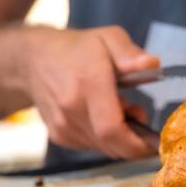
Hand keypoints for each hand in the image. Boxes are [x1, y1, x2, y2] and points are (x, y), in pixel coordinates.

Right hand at [13, 25, 159, 158]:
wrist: (33, 61)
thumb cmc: (76, 49)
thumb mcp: (108, 38)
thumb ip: (130, 53)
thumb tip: (151, 65)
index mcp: (88, 83)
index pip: (111, 129)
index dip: (136, 143)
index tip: (153, 140)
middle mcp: (72, 109)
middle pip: (110, 144)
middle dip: (133, 140)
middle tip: (137, 114)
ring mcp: (62, 126)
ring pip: (103, 148)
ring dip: (118, 138)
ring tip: (117, 109)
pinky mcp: (59, 136)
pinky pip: (91, 146)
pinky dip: (103, 138)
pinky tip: (100, 115)